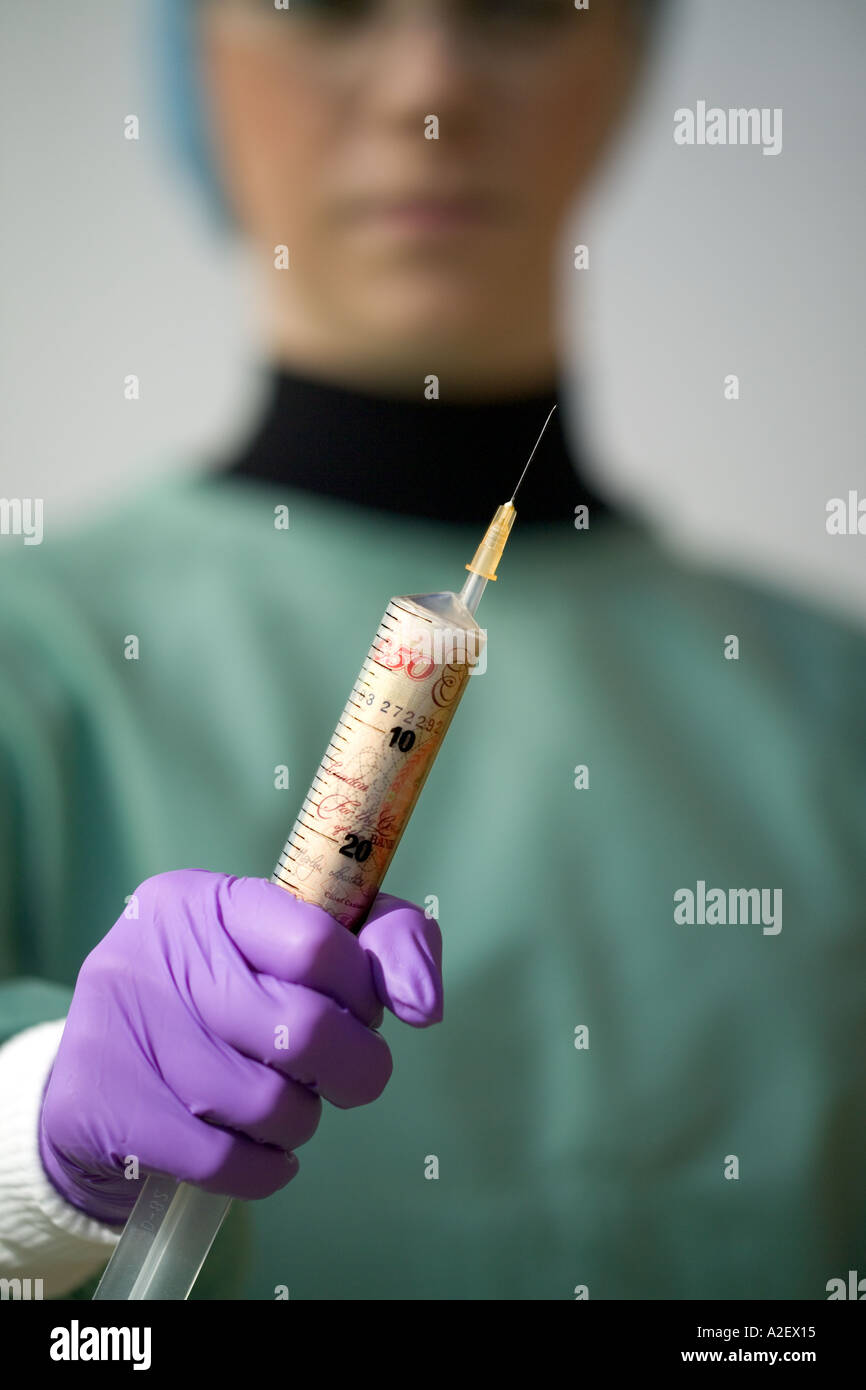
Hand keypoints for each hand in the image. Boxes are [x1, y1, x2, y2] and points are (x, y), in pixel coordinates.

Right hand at [38, 870, 442, 1222]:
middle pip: (304, 1028)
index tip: (360, 1011)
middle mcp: (156, 952)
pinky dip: (264, 1169)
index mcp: (205, 900)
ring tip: (284, 1107)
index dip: (363, 991)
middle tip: (342, 1074)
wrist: (98, 1080)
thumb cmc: (225, 1003)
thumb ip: (384, 943)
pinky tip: (261, 1151)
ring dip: (299, 1121)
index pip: (320, 943)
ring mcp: (124, 1029)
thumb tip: (425, 1004)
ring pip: (266, 1104)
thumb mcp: (293, 950)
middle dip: (351, 1066)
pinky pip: (223, 1162)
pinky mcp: (104, 1107)